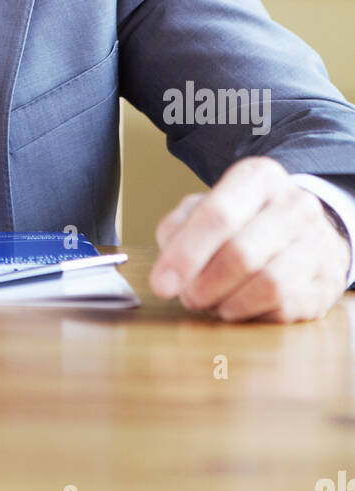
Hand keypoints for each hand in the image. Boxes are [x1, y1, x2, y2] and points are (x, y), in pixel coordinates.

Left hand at [149, 157, 351, 321]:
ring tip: (212, 302)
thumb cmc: (244, 221)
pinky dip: (252, 314)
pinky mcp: (328, 280)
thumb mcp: (205, 208)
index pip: (219, 215)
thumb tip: (168, 268)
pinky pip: (285, 307)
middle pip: (241, 254)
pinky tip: (239, 305)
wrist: (303, 232)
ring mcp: (318, 242)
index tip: (161, 284)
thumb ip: (179, 228)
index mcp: (259, 177)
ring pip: (267, 284)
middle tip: (187, 297)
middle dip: (204, 285)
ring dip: (228, 303)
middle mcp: (295, 204)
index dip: (186, 254)